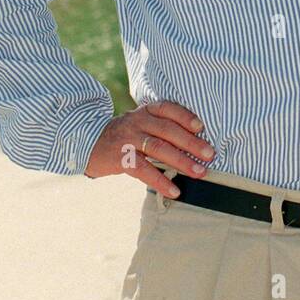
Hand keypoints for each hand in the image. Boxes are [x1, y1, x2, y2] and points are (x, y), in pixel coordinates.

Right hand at [85, 101, 213, 196]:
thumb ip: (163, 128)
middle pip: (168, 130)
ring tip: (199, 173)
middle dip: (191, 143)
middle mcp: (137, 121)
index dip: (185, 117)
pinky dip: (160, 181)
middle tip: (210, 155)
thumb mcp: (142, 124)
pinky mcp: (120, 158)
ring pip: (158, 148)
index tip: (201, 127)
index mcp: (145, 111)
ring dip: (182, 162)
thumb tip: (198, 143)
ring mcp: (128, 139)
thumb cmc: (126, 135)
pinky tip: (174, 191)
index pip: (168, 109)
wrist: (90, 143)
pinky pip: (143, 170)